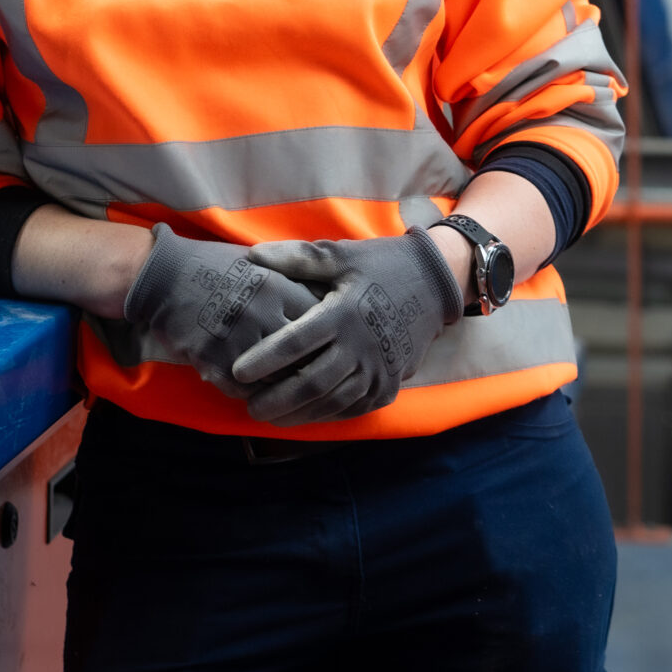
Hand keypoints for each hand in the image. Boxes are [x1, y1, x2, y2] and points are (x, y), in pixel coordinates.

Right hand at [121, 225, 321, 396]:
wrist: (165, 276)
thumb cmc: (217, 267)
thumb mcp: (261, 265)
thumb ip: (294, 284)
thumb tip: (328, 303)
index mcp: (278, 287)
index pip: (320, 321)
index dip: (327, 336)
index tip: (330, 345)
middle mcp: (262, 315)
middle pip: (304, 355)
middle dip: (311, 367)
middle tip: (315, 375)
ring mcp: (238, 340)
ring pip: (277, 379)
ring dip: (283, 386)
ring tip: (289, 390)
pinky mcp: (213, 362)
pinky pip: (245, 390)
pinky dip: (253, 393)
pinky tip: (256, 390)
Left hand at [231, 232, 462, 425]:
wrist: (435, 283)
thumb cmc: (380, 265)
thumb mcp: (340, 255)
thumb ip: (296, 258)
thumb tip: (252, 256)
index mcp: (343, 313)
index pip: (296, 343)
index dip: (264, 359)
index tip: (237, 371)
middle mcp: (362, 347)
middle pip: (311, 383)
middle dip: (277, 399)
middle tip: (248, 407)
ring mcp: (379, 370)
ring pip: (332, 402)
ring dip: (299, 414)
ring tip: (270, 417)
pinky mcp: (389, 384)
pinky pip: (354, 407)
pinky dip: (327, 415)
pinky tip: (305, 416)